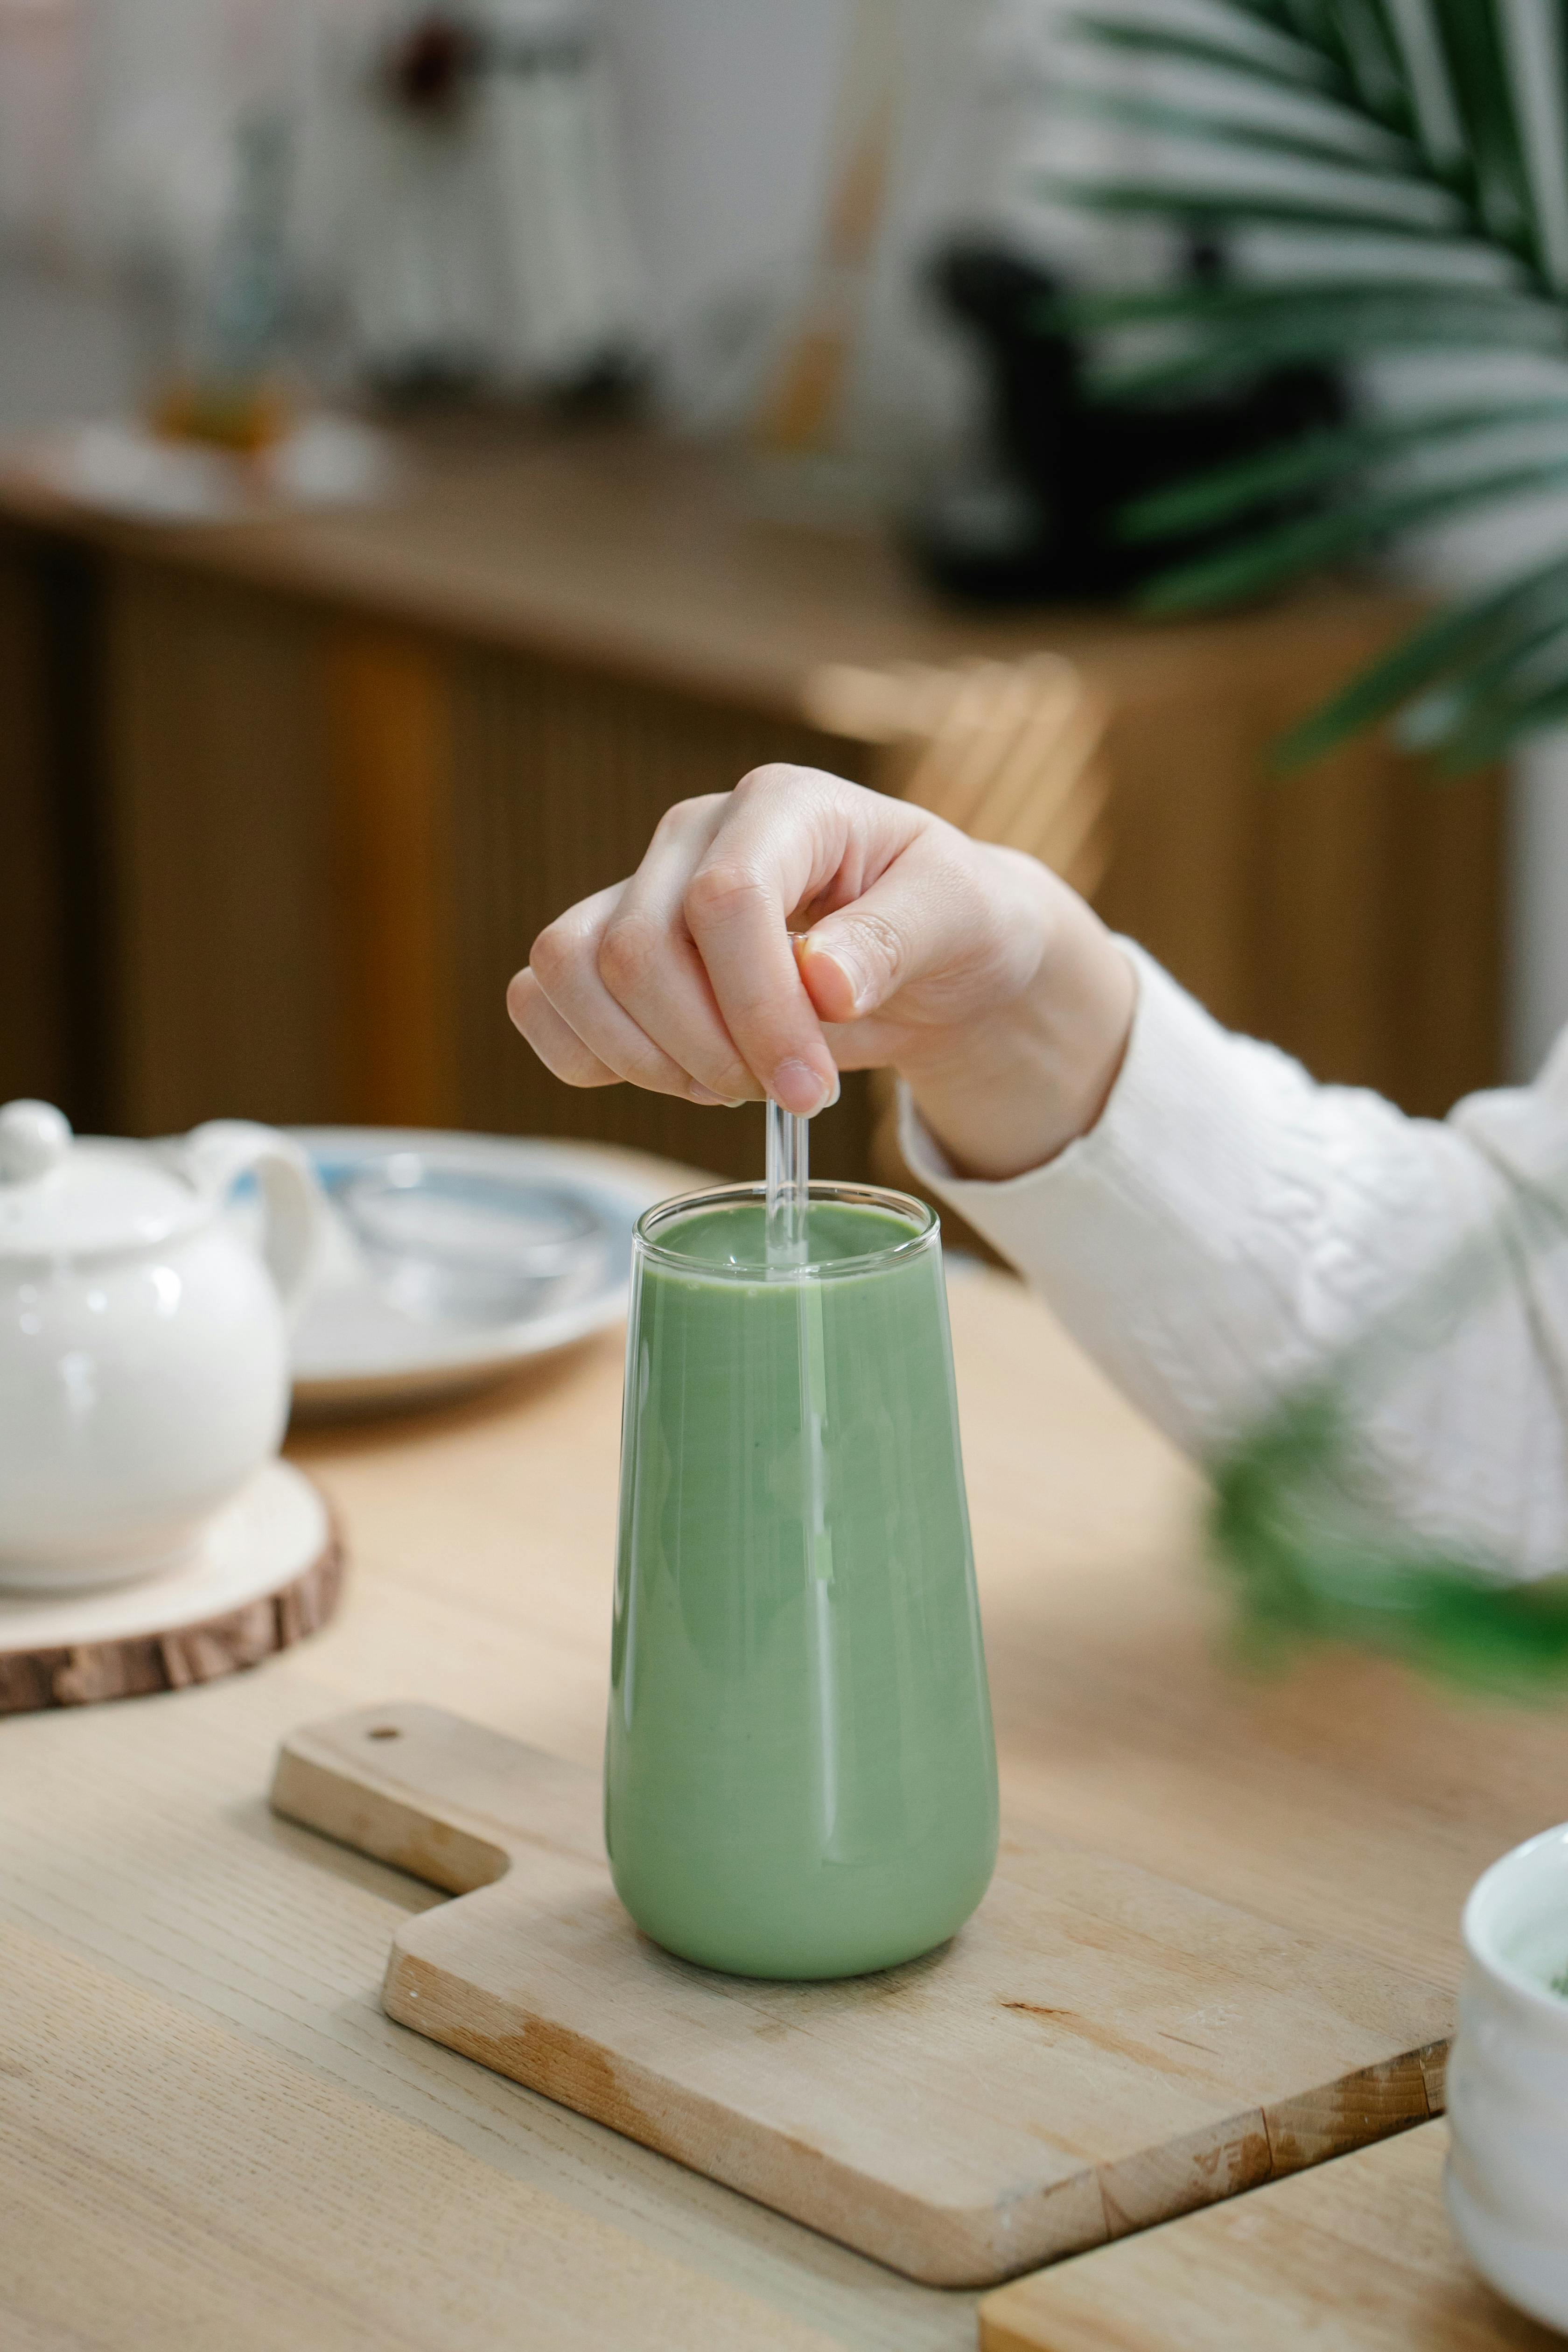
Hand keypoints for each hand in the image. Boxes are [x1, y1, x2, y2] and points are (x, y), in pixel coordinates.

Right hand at [507, 766, 1134, 1179]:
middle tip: (787, 1090)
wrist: (932, 953)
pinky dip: (591, 1058)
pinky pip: (538, 1001)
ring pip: (568, 970)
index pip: (723, 900)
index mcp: (783, 807)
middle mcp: (692, 835)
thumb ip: (898, 938)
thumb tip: (823, 982)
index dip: (756, 1008)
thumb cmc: (948, 923)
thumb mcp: (961, 920)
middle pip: (635, 949)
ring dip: (646, 1059)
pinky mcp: (604, 948)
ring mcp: (637, 887)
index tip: (810, 1088)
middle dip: (710, 1050)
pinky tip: (674, 1072)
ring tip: (730, 1082)